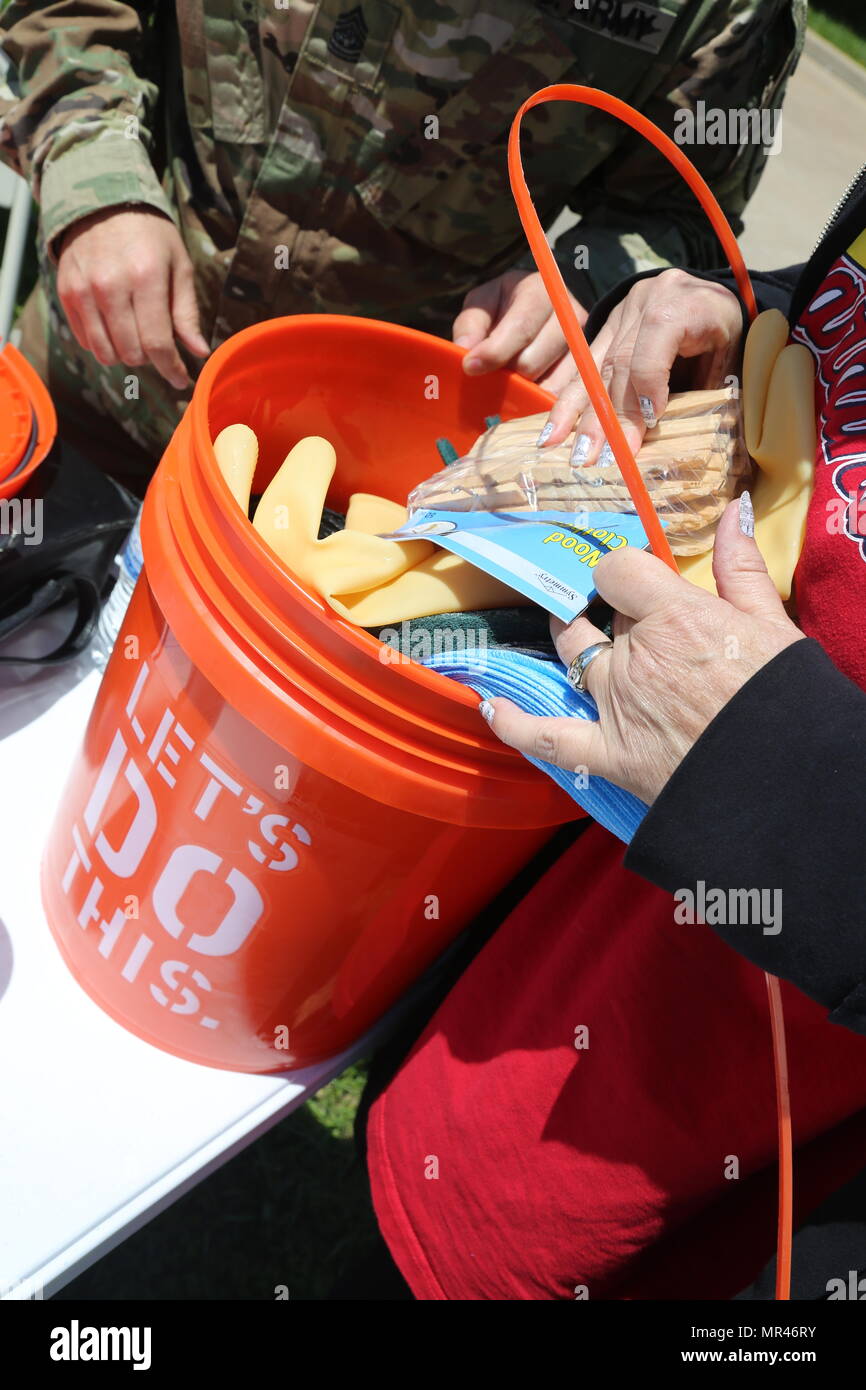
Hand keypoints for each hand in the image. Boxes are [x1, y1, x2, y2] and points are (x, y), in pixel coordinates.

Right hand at [56, 207, 210, 388]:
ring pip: (105, 353)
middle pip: (131, 353)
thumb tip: (199, 352)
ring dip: (124, 355)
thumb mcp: (179, 266)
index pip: (157, 342)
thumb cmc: (149, 236)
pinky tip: (114, 326)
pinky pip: (85, 340)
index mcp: (146, 277)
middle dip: (149, 358)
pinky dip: (102, 343)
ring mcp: (83, 290)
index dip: (171, 368)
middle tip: (156, 343)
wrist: (101, 202)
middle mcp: (110, 286)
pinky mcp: (66, 293)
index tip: (180, 379)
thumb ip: (186, 312)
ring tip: (135, 335)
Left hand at [453, 269, 585, 392]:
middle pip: (532, 363)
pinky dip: (539, 403)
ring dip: (522, 391)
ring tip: (510, 384)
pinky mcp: (587, 370)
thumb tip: (464, 350)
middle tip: (492, 374)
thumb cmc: (507, 306)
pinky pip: (561, 397)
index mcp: (540, 293)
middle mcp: (568, 317)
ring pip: (548, 385)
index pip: (520, 327)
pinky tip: (526, 397)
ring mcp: (582, 345)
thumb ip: (471, 323)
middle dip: (505, 374)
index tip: (470, 367)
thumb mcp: (484, 303)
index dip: (494, 351)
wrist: (544, 306)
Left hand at [483, 497, 803, 805]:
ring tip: (580, 630)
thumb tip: (733, 511)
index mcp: (674, 618)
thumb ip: (742, 566)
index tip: (646, 581)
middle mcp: (635, 658)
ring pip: (576, 655)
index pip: (617, 569)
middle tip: (652, 624)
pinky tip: (492, 707)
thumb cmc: (785, 702)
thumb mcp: (772, 624)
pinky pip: (548, 738)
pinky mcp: (608, 755)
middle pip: (605, 614)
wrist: (784, 785)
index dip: (628, 571)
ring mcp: (615, 706)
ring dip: (575, 640)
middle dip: (623, 612)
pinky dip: (515, 724)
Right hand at [540, 268, 743, 459]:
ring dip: (580, 415)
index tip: (648, 425)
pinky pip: (585, 366)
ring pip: (596, 368)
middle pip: (619, 365)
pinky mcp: (607, 325)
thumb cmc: (729, 333)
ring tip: (568, 448)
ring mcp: (622, 313)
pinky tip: (555, 428)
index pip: (651, 348)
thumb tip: (662, 434)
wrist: (718, 295)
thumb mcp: (727, 358)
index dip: (647, 388)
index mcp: (682, 305)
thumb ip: (700, 390)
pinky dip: (571, 400)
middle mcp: (645, 302)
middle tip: (597, 458)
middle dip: (607, 418)